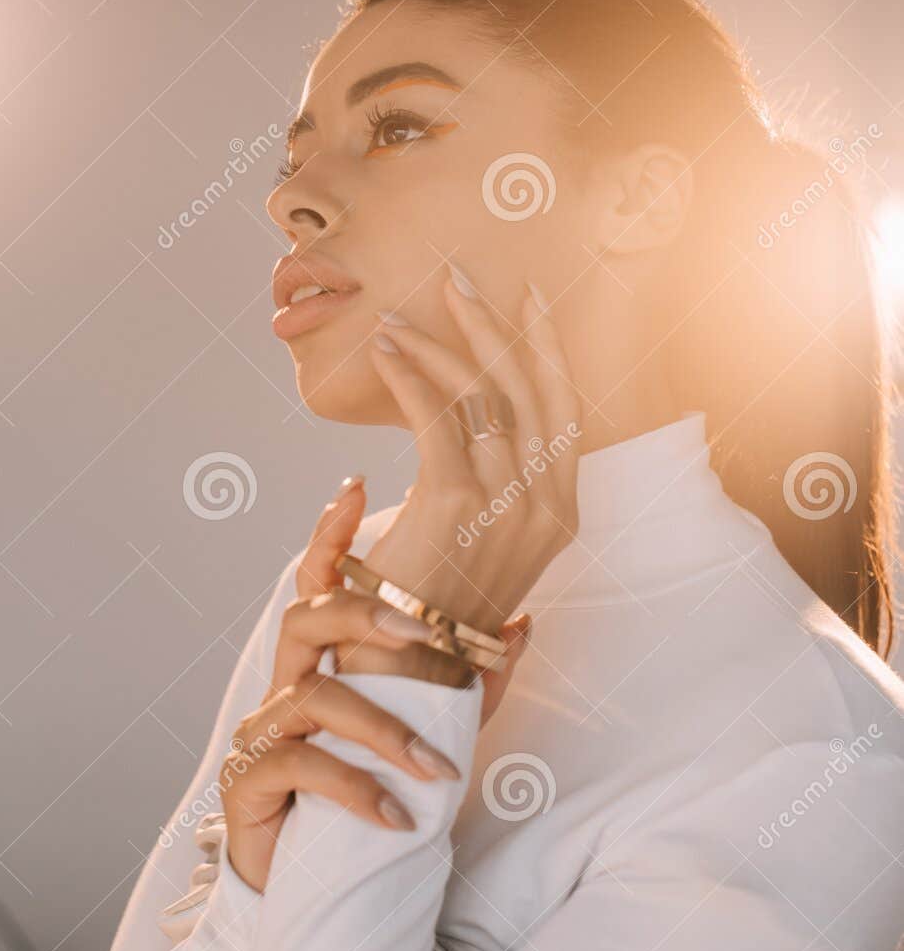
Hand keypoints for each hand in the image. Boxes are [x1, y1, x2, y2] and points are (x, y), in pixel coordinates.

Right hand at [220, 481, 529, 892]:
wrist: (318, 893)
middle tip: (423, 636)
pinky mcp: (250, 780)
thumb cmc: (370, 803)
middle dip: (365, 615)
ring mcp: (262, 731)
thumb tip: (521, 624)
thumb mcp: (427, 738)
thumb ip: (467, 685)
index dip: (331, 535)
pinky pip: (301, 765)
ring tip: (435, 772)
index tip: (354, 485)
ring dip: (382, 730)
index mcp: (321, 666)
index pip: (321, 584)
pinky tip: (394, 816)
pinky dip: (355, 788)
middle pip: (305, 618)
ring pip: (313, 696)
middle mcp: (283, 686)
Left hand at [354, 269, 580, 640]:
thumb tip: (472, 426)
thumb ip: (496, 483)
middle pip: (526, 388)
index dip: (547, 347)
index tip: (527, 299)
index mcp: (562, 510)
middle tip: (459, 281)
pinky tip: (386, 354)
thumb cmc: (439, 604)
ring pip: (477, 397)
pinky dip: (409, 377)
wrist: (410, 668)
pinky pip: (435, 419)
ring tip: (397, 320)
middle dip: (492, 326)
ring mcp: (506, 504)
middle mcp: (546, 503)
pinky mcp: (455, 503)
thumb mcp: (489, 540)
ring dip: (433, 347)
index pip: (564, 408)